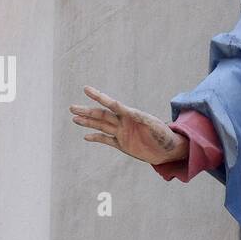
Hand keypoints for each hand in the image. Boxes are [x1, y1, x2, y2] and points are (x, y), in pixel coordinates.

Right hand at [69, 86, 186, 164]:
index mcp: (131, 115)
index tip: (86, 89)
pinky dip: (96, 138)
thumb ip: (143, 119)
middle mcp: (124, 122)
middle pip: (102, 115)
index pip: (112, 104)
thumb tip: (131, 112)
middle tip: (72, 107)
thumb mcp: (155, 126)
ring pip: (101, 126)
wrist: (169, 150)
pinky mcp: (122, 144)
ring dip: (88, 122)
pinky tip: (86, 136)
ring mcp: (122, 133)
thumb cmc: (165, 136)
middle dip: (87, 111)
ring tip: (74, 118)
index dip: (99, 97)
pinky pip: (106, 140)